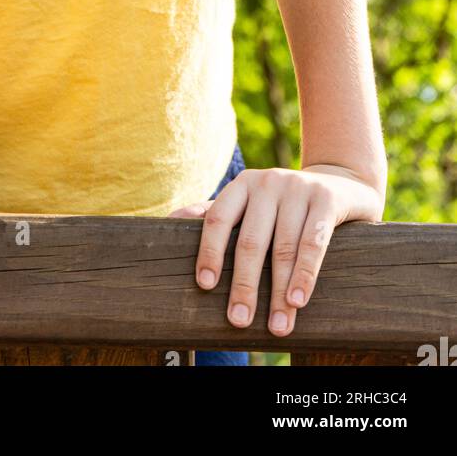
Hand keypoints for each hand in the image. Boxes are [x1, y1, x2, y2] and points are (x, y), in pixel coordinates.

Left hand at [167, 164, 384, 337]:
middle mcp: (267, 183)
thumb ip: (215, 212)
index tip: (206, 286)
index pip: (218, 219)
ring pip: (284, 248)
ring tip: (277, 326)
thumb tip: (169, 222)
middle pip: (250, 240)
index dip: (210, 251)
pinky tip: (298, 301)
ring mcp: (297, 188)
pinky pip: (314, 243)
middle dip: (244, 285)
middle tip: (239, 321)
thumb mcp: (251, 203)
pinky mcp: (325, 200)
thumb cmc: (285, 204)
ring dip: (279, 292)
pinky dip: (305, 274)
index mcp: (242, 185)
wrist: (341, 183)